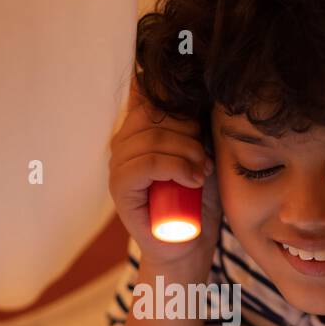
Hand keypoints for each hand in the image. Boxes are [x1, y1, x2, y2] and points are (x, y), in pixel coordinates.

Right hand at [107, 75, 222, 271]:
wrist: (190, 243)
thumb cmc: (199, 197)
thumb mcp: (203, 149)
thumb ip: (196, 119)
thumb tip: (201, 82)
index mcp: (141, 126)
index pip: (149, 89)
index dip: (177, 97)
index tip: (201, 120)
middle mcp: (125, 140)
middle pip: (155, 112)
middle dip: (190, 131)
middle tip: (205, 158)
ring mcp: (119, 163)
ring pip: (154, 139)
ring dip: (187, 153)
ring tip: (202, 172)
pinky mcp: (120, 187)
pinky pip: (145, 164)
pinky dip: (174, 168)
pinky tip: (192, 180)